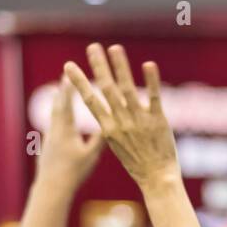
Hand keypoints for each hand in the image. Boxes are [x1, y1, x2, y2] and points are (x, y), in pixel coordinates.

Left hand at [37, 76, 105, 192]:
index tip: (70, 73)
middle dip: (62, 91)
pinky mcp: (47, 148)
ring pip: (53, 116)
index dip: (70, 87)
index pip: (68, 103)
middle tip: (65, 77)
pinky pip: (53, 127)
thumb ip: (100, 138)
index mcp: (66, 130)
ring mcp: (49, 139)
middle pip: (58, 106)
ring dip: (58, 103)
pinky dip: (56, 119)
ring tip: (59, 95)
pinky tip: (57, 123)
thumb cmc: (73, 173)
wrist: (52, 188)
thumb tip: (112, 123)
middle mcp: (54, 131)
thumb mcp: (91, 155)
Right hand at [65, 44, 177, 190]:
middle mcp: (121, 122)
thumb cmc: (136, 164)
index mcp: (108, 128)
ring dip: (121, 67)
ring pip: (128, 90)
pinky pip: (154, 98)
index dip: (79, 82)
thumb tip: (105, 108)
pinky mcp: (158, 121)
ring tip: (115, 48)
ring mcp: (139, 121)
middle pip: (107, 90)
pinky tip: (148, 64)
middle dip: (98, 67)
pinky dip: (151, 81)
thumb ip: (111, 124)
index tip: (68, 66)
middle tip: (92, 47)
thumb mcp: (117, 145)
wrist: (157, 179)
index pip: (90, 100)